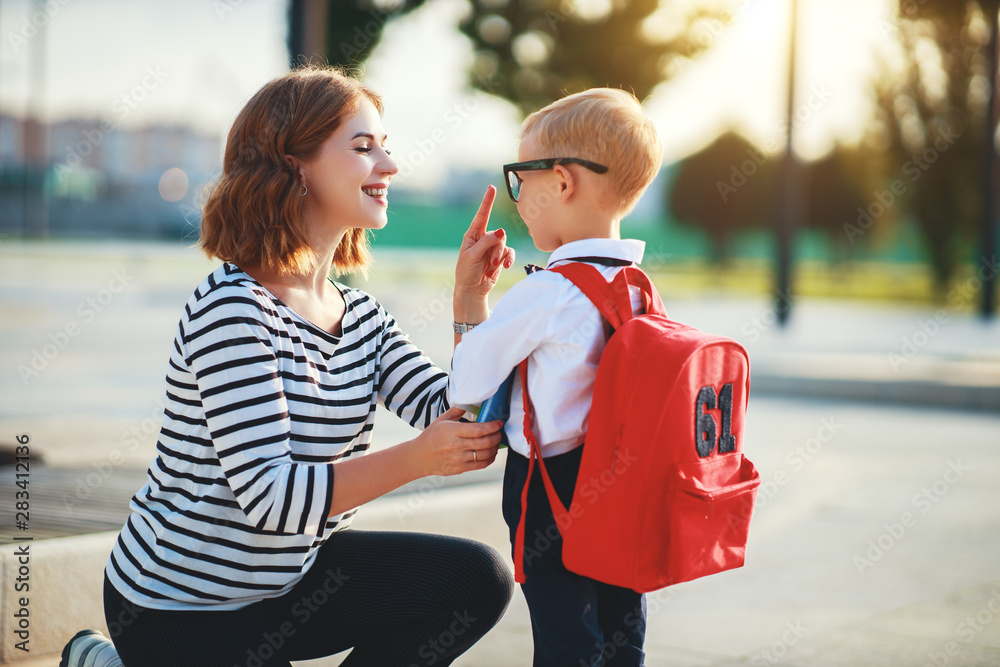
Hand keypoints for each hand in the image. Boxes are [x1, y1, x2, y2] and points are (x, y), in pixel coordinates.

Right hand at [408, 407, 502, 476]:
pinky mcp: (460, 469)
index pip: (478, 430)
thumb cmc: (431, 436)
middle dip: (497, 437)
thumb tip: (472, 400)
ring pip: (485, 454)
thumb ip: (457, 410)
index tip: (499, 423)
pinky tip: (491, 453)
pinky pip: (480, 465)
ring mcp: (458, 459)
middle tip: (499, 432)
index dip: (492, 426)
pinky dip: (490, 459)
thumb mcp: (442, 420)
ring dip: (495, 448)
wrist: (419, 457)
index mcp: (452, 431)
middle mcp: (456, 446)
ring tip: (496, 442)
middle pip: (485, 442)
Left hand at [455, 186, 515, 307]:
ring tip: (492, 268)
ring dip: (499, 258)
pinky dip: (508, 260)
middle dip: (496, 250)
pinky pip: (509, 253)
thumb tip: (502, 231)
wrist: (472, 289)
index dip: (487, 201)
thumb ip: (486, 242)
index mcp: (472, 235)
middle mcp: (483, 238)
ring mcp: (493, 247)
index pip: (481, 215)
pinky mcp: (500, 257)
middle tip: (490, 263)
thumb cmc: (466, 271)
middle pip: (498, 235)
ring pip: (504, 245)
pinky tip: (504, 267)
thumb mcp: (472, 255)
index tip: (492, 188)